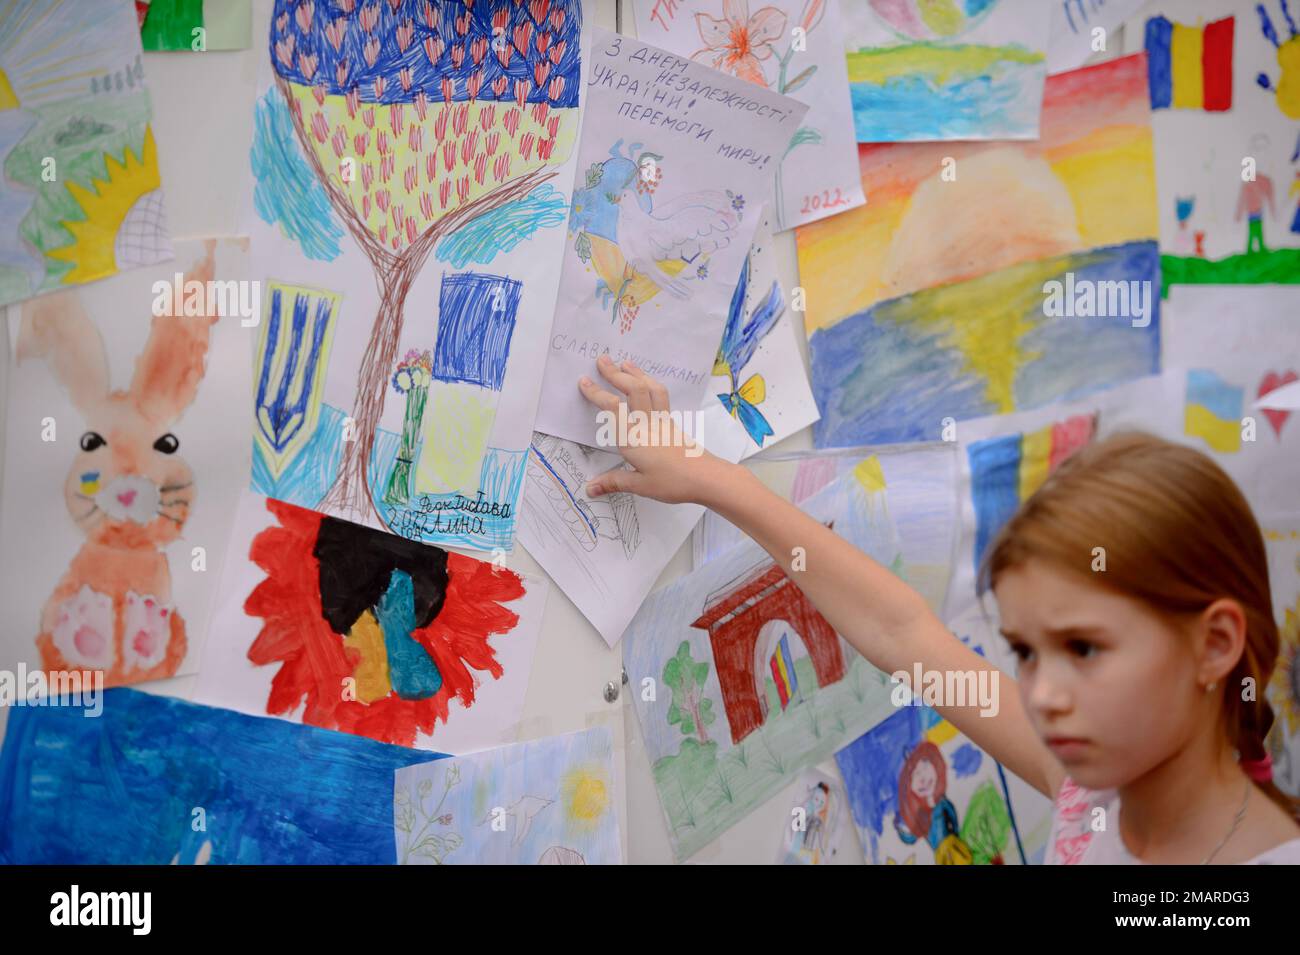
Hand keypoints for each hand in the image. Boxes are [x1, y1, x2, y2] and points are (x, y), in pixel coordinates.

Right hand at [577, 355, 736, 504]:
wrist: (707, 477)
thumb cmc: (673, 482)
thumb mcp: (640, 485)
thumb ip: (614, 482)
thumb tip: (588, 488)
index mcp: (633, 437)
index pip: (612, 407)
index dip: (597, 392)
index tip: (583, 381)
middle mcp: (647, 423)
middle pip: (633, 389)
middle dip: (615, 373)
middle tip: (602, 359)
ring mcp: (662, 420)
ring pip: (650, 388)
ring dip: (636, 373)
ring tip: (625, 362)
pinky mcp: (672, 423)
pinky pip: (660, 395)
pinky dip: (650, 383)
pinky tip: (647, 383)